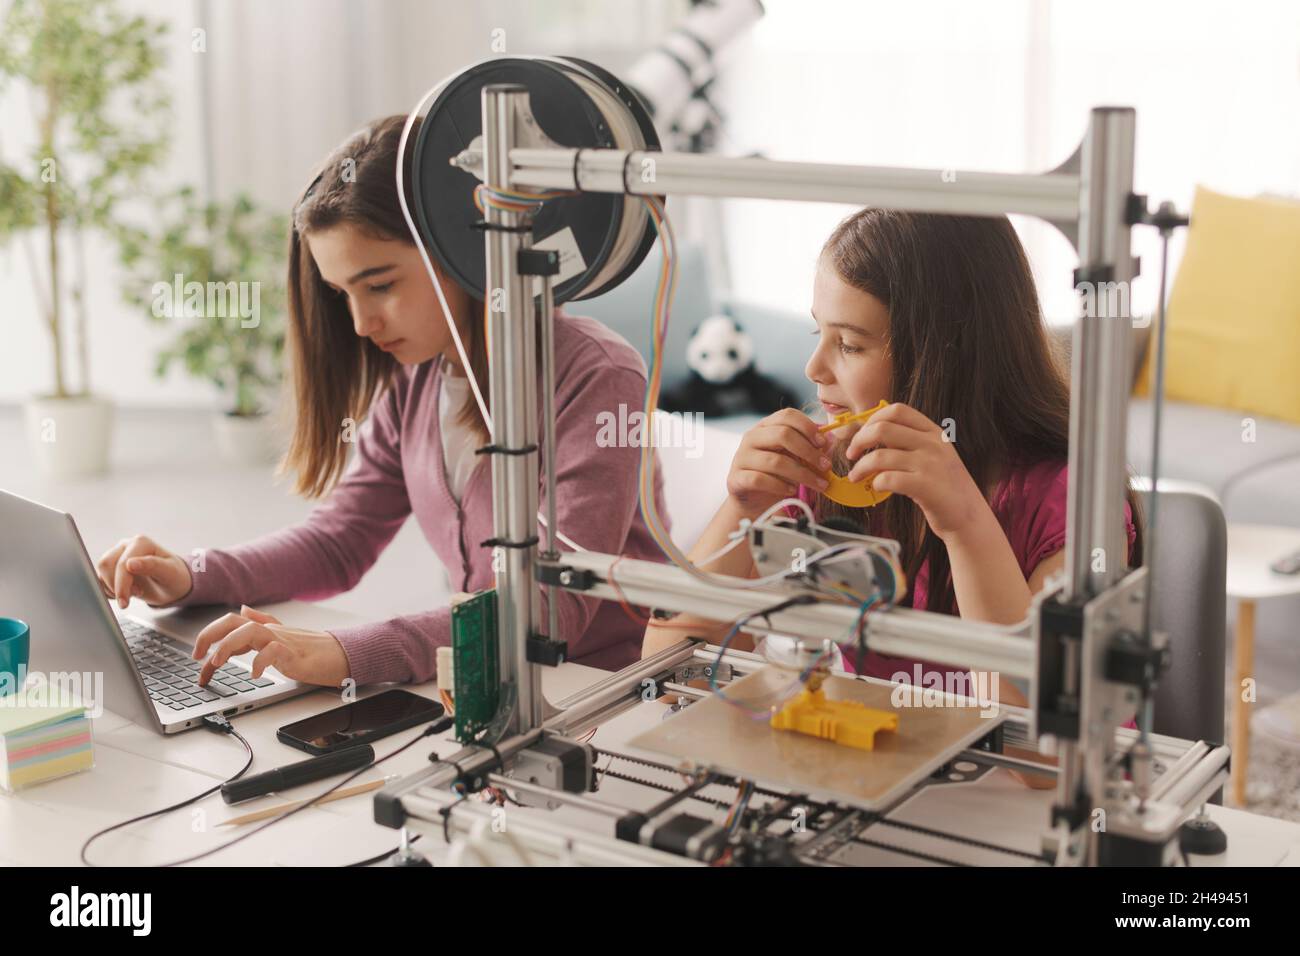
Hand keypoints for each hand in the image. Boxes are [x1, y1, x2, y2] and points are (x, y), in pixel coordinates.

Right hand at [97, 535, 193, 608]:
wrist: (171, 584)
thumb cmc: (173, 577)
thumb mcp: (169, 573)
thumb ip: (152, 566)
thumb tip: (130, 563)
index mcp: (141, 542)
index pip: (122, 564)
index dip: (122, 585)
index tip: (125, 602)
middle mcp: (126, 545)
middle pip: (106, 565)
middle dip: (116, 587)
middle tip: (133, 597)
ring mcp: (116, 554)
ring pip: (99, 572)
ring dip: (112, 588)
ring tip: (133, 593)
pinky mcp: (110, 567)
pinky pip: (98, 579)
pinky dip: (107, 590)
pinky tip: (123, 593)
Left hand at [193, 605, 350, 687]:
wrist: (339, 655)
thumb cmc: (311, 649)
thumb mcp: (281, 635)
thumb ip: (262, 622)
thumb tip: (244, 609)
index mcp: (264, 629)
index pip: (229, 624)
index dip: (209, 635)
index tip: (197, 657)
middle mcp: (269, 631)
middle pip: (233, 622)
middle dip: (209, 636)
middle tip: (197, 657)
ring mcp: (281, 640)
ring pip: (249, 631)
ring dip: (227, 646)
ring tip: (217, 663)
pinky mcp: (293, 653)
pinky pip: (273, 651)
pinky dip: (260, 662)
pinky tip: (255, 674)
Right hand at [726, 408, 830, 518]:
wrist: (754, 499)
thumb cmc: (777, 474)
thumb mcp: (795, 458)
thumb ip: (810, 447)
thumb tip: (831, 440)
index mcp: (765, 426)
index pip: (787, 415)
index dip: (808, 427)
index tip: (824, 443)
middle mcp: (751, 437)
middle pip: (782, 435)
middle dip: (809, 451)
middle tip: (826, 466)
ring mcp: (741, 457)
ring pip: (775, 461)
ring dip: (802, 474)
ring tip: (818, 484)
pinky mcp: (737, 478)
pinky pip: (760, 480)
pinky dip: (780, 486)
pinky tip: (791, 490)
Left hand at [843, 402, 989, 541]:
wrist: (969, 517)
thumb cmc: (944, 488)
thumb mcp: (934, 456)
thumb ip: (910, 442)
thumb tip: (871, 435)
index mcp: (934, 432)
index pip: (897, 410)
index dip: (872, 419)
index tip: (861, 435)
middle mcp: (933, 444)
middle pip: (882, 429)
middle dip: (858, 441)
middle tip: (851, 455)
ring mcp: (931, 465)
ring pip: (879, 456)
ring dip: (860, 467)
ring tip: (855, 477)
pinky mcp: (926, 487)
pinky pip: (887, 479)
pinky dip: (875, 483)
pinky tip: (876, 488)